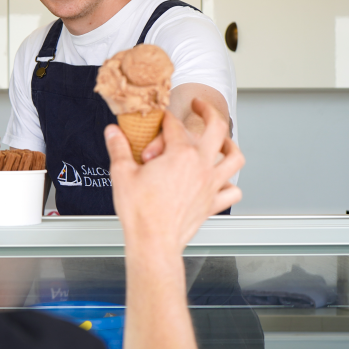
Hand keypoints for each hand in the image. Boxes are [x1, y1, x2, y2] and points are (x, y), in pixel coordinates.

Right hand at [105, 98, 243, 255]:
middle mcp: (201, 166)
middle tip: (200, 105)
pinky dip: (231, 184)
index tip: (160, 117)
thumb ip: (119, 148)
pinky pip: (232, 191)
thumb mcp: (122, 173)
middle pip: (217, 129)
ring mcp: (211, 185)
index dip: (165, 117)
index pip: (175, 125)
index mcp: (180, 155)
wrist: (153, 243)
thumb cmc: (141, 213)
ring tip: (223, 140)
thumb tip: (113, 132)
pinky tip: (222, 181)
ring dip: (231, 145)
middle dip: (209, 111)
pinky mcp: (213, 204)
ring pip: (235, 158)